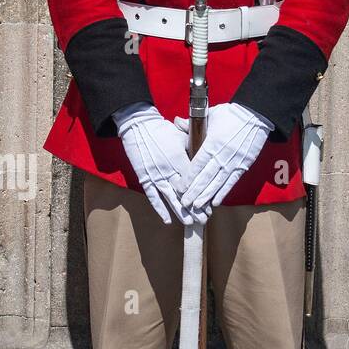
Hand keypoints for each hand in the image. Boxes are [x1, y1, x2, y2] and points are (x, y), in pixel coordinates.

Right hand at [113, 102, 192, 224]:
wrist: (138, 125)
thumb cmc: (162, 129)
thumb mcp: (181, 136)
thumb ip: (192, 149)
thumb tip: (203, 158)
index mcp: (180, 159)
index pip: (193, 182)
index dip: (201, 195)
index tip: (210, 204)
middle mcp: (169, 170)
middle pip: (184, 194)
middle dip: (194, 208)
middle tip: (203, 219)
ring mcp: (156, 175)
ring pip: (170, 199)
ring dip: (180, 212)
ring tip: (190, 223)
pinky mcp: (144, 177)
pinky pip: (153, 196)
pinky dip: (160, 209)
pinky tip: (167, 220)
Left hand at [175, 102, 273, 212]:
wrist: (257, 114)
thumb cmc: (231, 114)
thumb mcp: (210, 115)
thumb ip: (192, 123)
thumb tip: (177, 122)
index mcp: (212, 143)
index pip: (197, 165)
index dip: (188, 179)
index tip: (179, 189)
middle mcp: (222, 155)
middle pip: (206, 178)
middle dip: (194, 192)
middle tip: (184, 204)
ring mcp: (234, 161)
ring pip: (218, 183)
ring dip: (207, 196)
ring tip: (197, 206)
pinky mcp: (243, 165)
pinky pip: (231, 181)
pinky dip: (223, 192)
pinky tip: (215, 202)